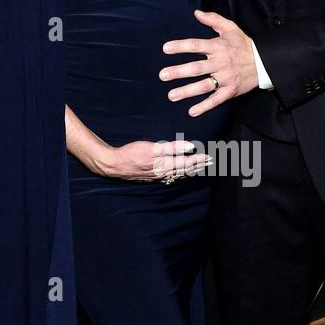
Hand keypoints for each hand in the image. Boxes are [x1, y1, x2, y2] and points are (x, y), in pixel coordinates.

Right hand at [97, 138, 212, 182]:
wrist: (115, 165)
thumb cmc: (132, 153)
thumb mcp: (152, 147)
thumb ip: (172, 147)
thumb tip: (190, 147)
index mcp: (165, 165)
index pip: (187, 163)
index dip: (199, 159)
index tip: (209, 156)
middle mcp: (164, 173)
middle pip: (185, 170)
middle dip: (198, 166)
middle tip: (210, 162)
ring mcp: (158, 177)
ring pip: (179, 175)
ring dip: (191, 171)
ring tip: (200, 167)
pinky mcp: (152, 177)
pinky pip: (171, 177)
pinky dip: (180, 174)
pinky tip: (180, 173)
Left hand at [160, 10, 258, 116]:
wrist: (264, 62)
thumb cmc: (243, 44)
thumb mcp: (230, 28)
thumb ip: (213, 19)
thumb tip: (196, 13)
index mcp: (218, 47)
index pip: (196, 45)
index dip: (181, 46)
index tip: (166, 48)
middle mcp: (220, 63)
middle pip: (197, 68)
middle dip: (179, 72)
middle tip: (163, 75)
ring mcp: (226, 78)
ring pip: (204, 86)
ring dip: (187, 91)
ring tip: (171, 95)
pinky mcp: (231, 90)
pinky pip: (216, 100)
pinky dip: (205, 106)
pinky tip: (192, 111)